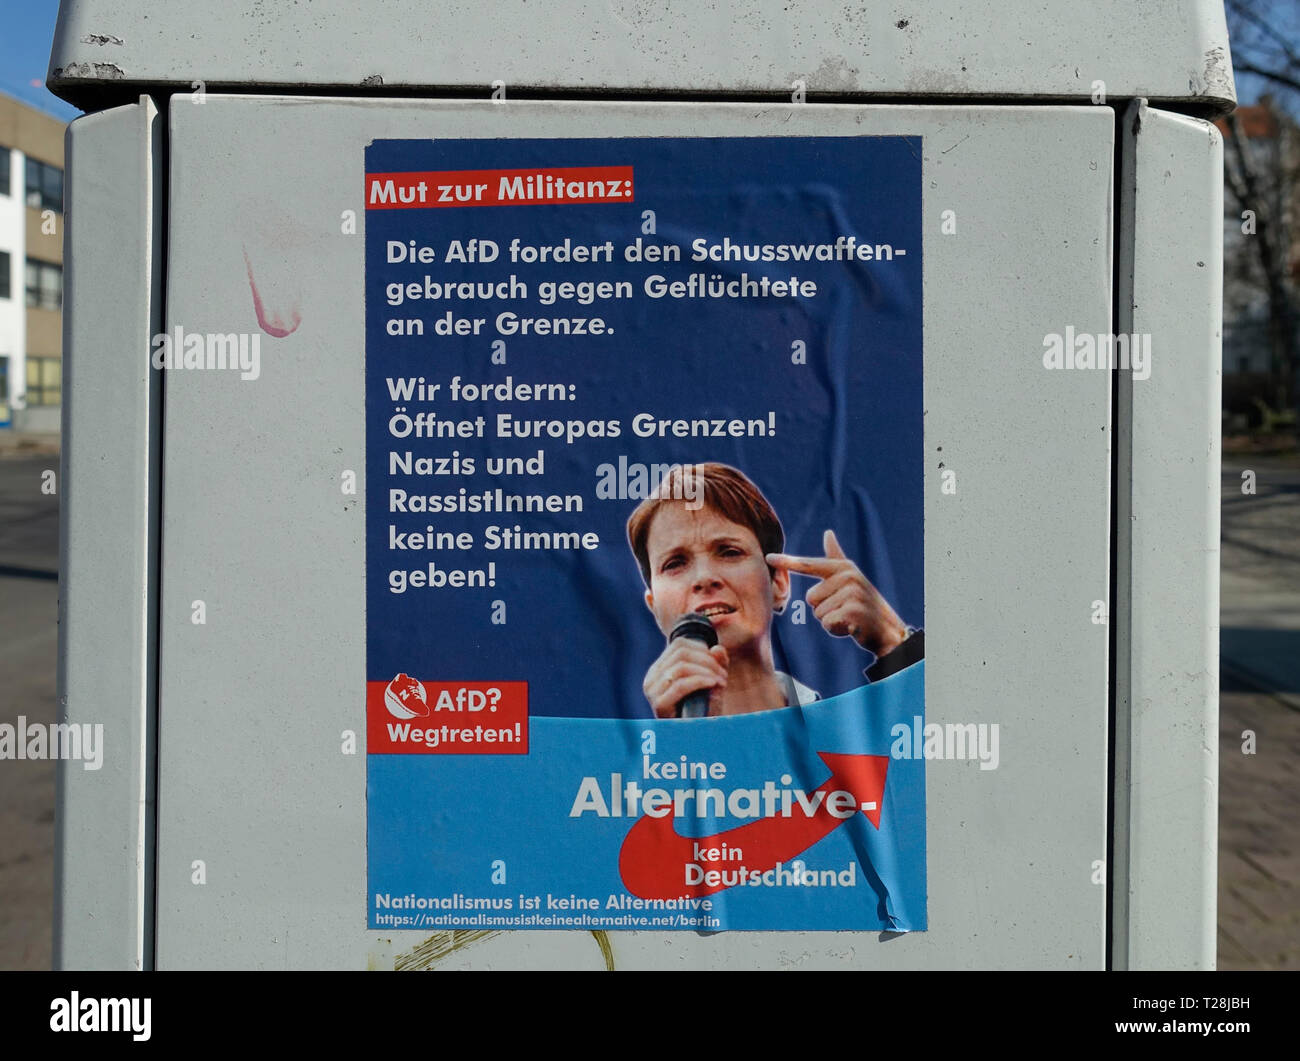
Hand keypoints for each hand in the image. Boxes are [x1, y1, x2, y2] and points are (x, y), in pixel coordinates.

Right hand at [642, 636, 729, 718]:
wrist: (698, 739)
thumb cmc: (704, 710)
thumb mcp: (712, 681)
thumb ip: (716, 663)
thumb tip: (717, 648)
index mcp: (660, 669)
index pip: (679, 644)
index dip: (703, 649)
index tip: (719, 663)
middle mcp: (652, 678)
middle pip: (681, 653)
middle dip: (708, 661)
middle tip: (723, 675)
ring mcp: (652, 691)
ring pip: (681, 667)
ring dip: (707, 671)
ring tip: (721, 682)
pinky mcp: (659, 705)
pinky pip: (680, 685)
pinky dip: (701, 681)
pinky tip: (713, 684)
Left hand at [767, 530, 907, 656]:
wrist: (887, 629)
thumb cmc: (864, 603)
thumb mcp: (851, 576)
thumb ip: (836, 556)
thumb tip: (828, 532)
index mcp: (843, 567)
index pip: (809, 564)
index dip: (788, 562)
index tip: (768, 557)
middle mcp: (848, 576)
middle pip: (810, 597)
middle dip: (823, 608)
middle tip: (844, 609)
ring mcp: (852, 593)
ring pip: (818, 613)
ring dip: (830, 620)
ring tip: (848, 617)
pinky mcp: (853, 611)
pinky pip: (827, 623)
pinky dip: (836, 630)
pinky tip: (851, 627)